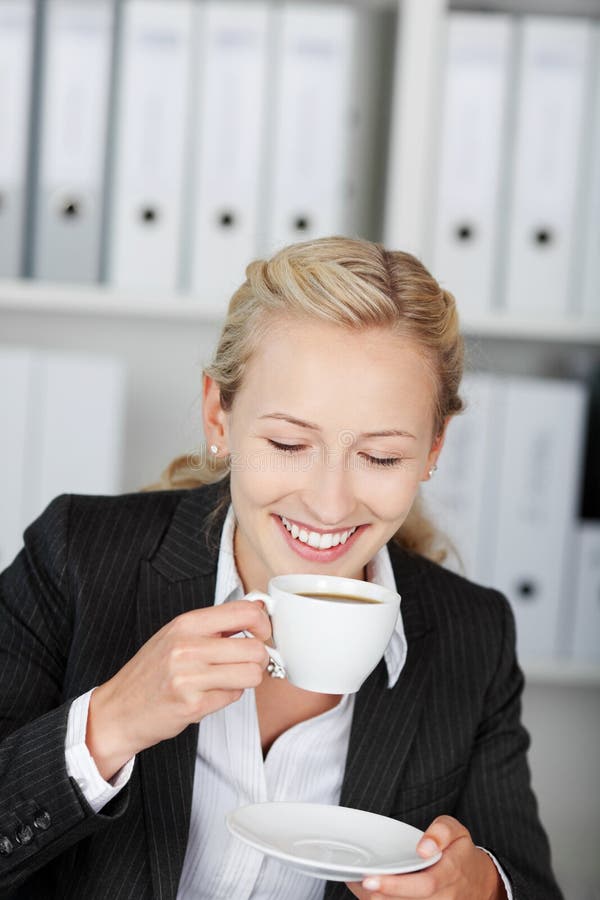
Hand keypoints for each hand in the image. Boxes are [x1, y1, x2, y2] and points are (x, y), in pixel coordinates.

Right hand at [86, 600, 270, 779]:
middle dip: (259, 659)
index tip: (261, 634)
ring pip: (251, 674)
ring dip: (246, 679)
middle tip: (246, 663)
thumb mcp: (176, 636)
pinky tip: (208, 695)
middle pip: (255, 648)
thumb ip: (213, 626)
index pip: (245, 612)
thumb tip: (257, 614)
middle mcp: (187, 646)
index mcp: (186, 623)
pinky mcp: (193, 705)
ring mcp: (190, 677)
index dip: (263, 624)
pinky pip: (234, 696)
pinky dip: (227, 696)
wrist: (119, 710)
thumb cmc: (151, 673)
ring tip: (226, 679)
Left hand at [346, 815, 505, 898]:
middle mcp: (443, 898)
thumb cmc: (461, 854)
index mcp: (449, 873)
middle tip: (359, 881)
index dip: (395, 885)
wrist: (479, 883)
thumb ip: (441, 832)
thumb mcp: (457, 832)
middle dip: (381, 895)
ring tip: (357, 886)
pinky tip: (368, 894)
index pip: (423, 885)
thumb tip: (423, 847)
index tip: (371, 879)